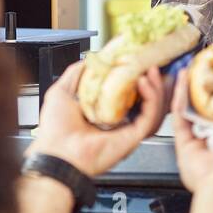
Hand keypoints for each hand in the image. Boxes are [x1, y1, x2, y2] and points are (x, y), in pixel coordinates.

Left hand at [28, 61, 163, 177]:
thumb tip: (89, 59)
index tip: (139, 61)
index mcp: (104, 113)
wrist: (57, 152)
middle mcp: (119, 122)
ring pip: (153, 108)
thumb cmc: (55, 130)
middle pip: (146, 101)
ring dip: (156, 89)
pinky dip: (152, 99)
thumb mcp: (61, 92)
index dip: (136, 77)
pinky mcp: (133, 137)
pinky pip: (150, 117)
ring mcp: (127, 130)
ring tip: (151, 72)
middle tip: (152, 65)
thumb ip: (75, 74)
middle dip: (153, 82)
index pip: (128, 93)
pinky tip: (145, 84)